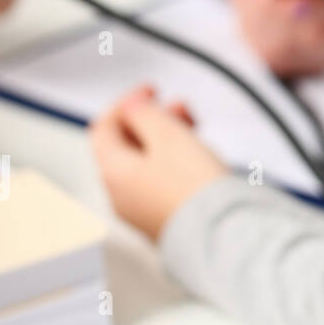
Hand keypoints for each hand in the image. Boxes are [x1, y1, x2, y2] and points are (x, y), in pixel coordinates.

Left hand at [89, 84, 229, 241]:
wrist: (220, 232)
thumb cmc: (194, 189)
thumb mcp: (168, 136)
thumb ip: (144, 114)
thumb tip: (131, 105)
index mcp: (112, 172)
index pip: (103, 129)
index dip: (126, 104)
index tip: (150, 92)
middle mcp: (120, 195)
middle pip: (124, 147)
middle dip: (150, 121)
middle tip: (177, 109)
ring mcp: (141, 211)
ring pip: (145, 165)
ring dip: (165, 141)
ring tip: (193, 131)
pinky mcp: (164, 220)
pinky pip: (160, 184)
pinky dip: (173, 164)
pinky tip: (196, 160)